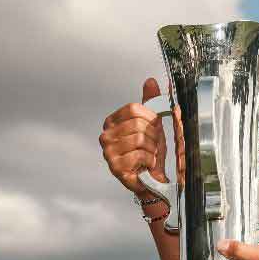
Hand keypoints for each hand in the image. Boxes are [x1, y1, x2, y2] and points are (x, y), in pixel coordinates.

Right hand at [100, 78, 184, 194]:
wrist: (152, 178)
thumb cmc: (150, 151)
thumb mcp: (152, 123)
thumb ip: (151, 101)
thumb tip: (151, 81)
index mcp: (112, 122)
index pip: (134, 109)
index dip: (150, 118)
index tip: (153, 128)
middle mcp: (105, 136)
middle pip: (137, 124)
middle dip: (153, 135)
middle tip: (152, 145)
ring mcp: (108, 152)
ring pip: (139, 139)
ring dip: (152, 149)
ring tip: (149, 155)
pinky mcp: (115, 167)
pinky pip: (139, 154)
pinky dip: (149, 160)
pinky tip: (146, 165)